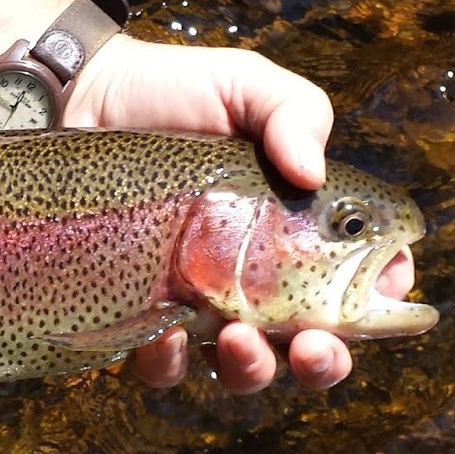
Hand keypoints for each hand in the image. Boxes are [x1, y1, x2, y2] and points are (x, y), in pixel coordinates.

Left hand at [65, 35, 414, 392]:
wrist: (82, 96)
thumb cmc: (171, 90)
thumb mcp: (245, 85)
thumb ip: (294, 114)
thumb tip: (310, 172)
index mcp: (294, 229)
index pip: (352, 288)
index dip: (372, 310)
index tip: (368, 309)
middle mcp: (252, 276)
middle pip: (305, 345)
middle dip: (319, 360)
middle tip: (310, 347)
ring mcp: (193, 298)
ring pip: (237, 367)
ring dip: (249, 368)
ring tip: (236, 337)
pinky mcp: (135, 309)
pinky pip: (158, 361)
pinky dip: (168, 361)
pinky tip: (166, 332)